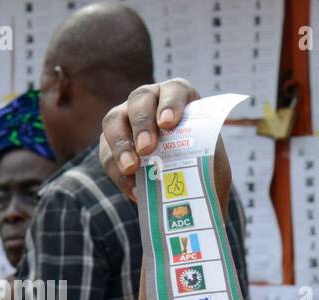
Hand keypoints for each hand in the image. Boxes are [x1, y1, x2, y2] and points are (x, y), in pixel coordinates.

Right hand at [98, 78, 231, 202]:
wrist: (192, 188)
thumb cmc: (204, 166)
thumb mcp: (211, 161)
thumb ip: (204, 158)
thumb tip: (194, 169)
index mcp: (179, 98)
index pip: (174, 90)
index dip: (170, 103)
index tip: (168, 123)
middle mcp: (150, 100)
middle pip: (139, 100)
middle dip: (142, 124)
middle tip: (147, 148)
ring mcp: (127, 118)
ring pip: (114, 121)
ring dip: (121, 145)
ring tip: (131, 168)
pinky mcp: (112, 142)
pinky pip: (106, 152)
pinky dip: (118, 172)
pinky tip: (134, 190)